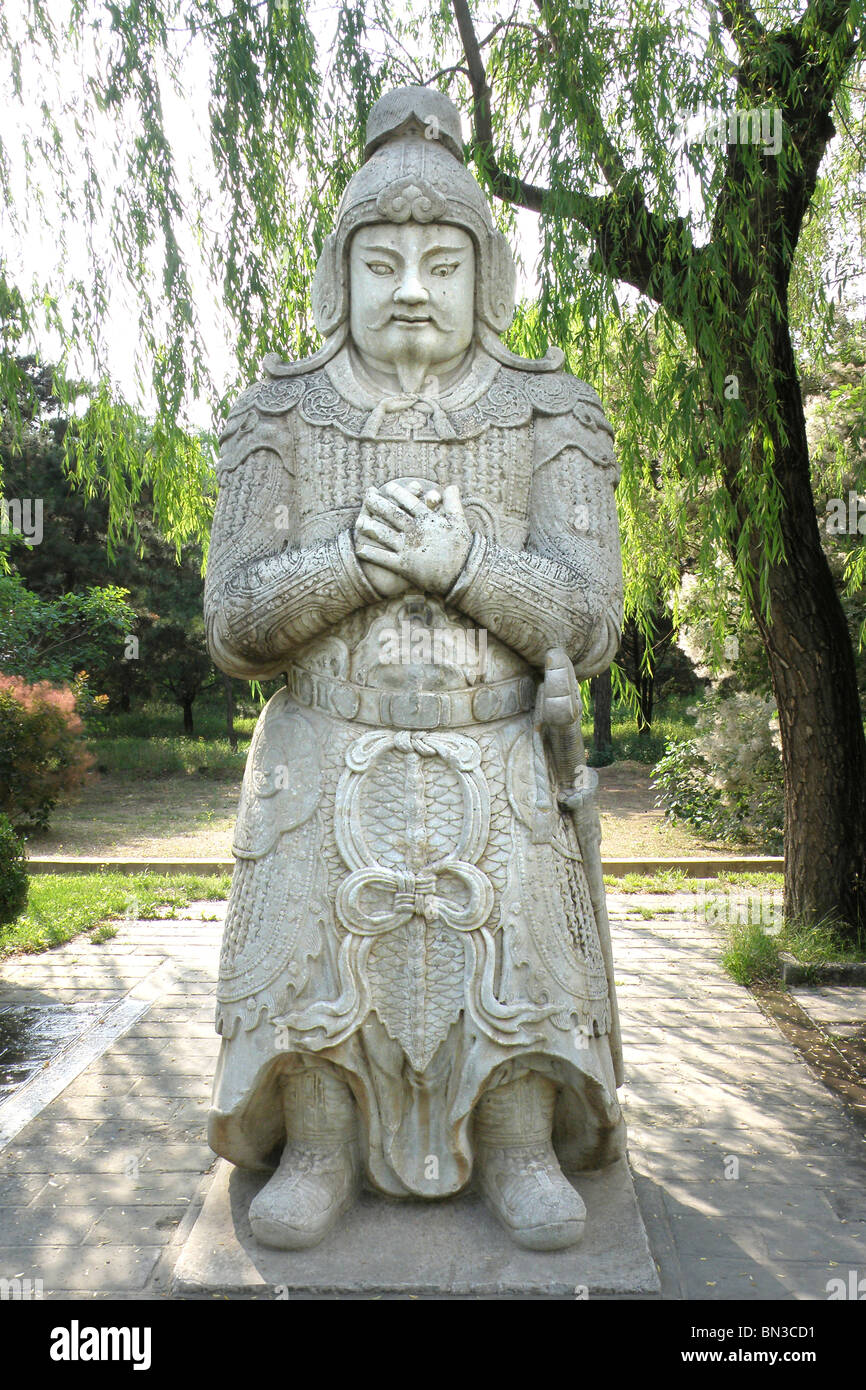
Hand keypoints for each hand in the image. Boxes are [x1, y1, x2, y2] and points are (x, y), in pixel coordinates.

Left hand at [354, 481, 472, 593]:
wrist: (462, 575)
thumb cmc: (461, 548)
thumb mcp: (459, 522)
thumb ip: (453, 502)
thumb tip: (452, 485)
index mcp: (428, 520)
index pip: (410, 503)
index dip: (398, 494)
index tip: (388, 487)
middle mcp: (416, 532)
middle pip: (393, 515)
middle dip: (378, 505)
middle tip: (367, 497)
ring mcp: (409, 549)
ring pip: (385, 535)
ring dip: (371, 528)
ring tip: (359, 522)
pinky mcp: (405, 566)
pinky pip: (384, 558)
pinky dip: (372, 554)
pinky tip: (360, 549)